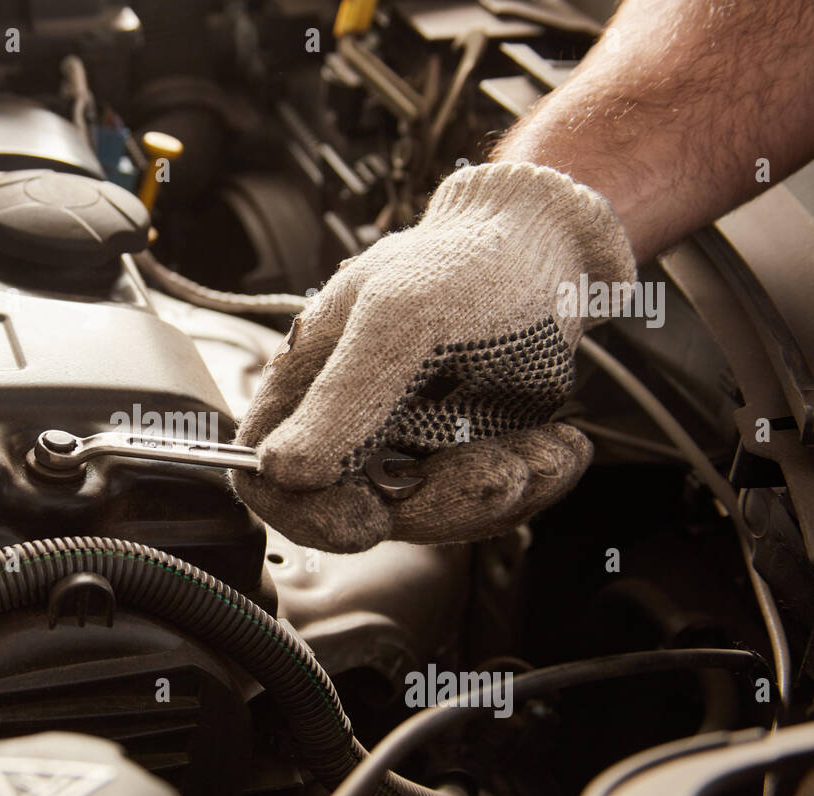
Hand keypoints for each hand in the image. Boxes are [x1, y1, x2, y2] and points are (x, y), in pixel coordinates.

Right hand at [231, 162, 635, 551]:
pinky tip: (559, 445)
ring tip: (545, 449)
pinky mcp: (461, 453)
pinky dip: (531, 484)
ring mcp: (407, 442)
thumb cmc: (471, 262)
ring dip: (501, 493)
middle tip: (500, 469)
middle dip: (441, 502)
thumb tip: (280, 472)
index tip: (367, 518)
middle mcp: (349, 422)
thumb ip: (342, 398)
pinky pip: (485, 504)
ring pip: (432, 516)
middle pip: (362, 512)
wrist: (556, 249)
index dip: (305, 511)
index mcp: (308, 383)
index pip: (265, 475)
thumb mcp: (402, 321)